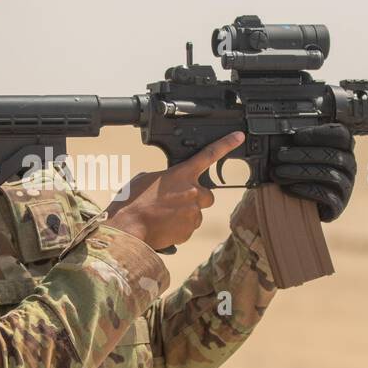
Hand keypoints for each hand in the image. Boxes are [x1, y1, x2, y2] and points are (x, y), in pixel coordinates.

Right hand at [102, 131, 245, 248]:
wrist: (128, 227)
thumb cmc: (132, 202)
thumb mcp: (146, 179)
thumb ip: (166, 180)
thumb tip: (169, 188)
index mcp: (182, 174)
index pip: (209, 154)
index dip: (226, 144)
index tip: (239, 137)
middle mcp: (193, 191)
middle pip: (207, 195)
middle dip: (196, 199)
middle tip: (177, 203)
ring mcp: (193, 212)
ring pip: (196, 214)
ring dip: (185, 215)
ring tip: (163, 217)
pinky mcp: (190, 230)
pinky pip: (188, 229)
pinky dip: (178, 229)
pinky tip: (162, 227)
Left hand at [270, 123, 356, 221]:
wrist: (306, 205)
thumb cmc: (303, 173)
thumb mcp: (303, 155)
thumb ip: (298, 143)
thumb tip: (282, 133)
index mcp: (343, 148)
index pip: (341, 135)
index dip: (319, 133)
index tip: (296, 136)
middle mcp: (349, 165)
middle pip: (332, 155)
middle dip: (302, 154)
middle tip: (279, 155)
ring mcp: (346, 185)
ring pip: (329, 174)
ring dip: (300, 172)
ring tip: (278, 172)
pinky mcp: (339, 204)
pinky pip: (327, 196)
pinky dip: (307, 190)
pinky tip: (290, 187)